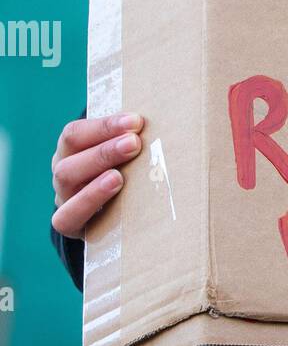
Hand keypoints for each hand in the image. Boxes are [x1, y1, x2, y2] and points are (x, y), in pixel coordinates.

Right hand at [51, 113, 144, 238]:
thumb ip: (134, 137)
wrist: (114, 210)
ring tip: (119, 176)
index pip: (74, 134)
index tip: (135, 121)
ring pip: (66, 184)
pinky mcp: (70, 224)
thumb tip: (164, 121)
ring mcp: (64, 199)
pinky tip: (111, 193)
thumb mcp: (125, 149)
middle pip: (70, 159)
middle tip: (134, 144)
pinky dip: (88, 202)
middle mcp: (64, 173)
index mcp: (72, 149)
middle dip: (104, 152)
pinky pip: (66, 218)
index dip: (104, 126)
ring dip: (94, 178)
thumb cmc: (127, 166)